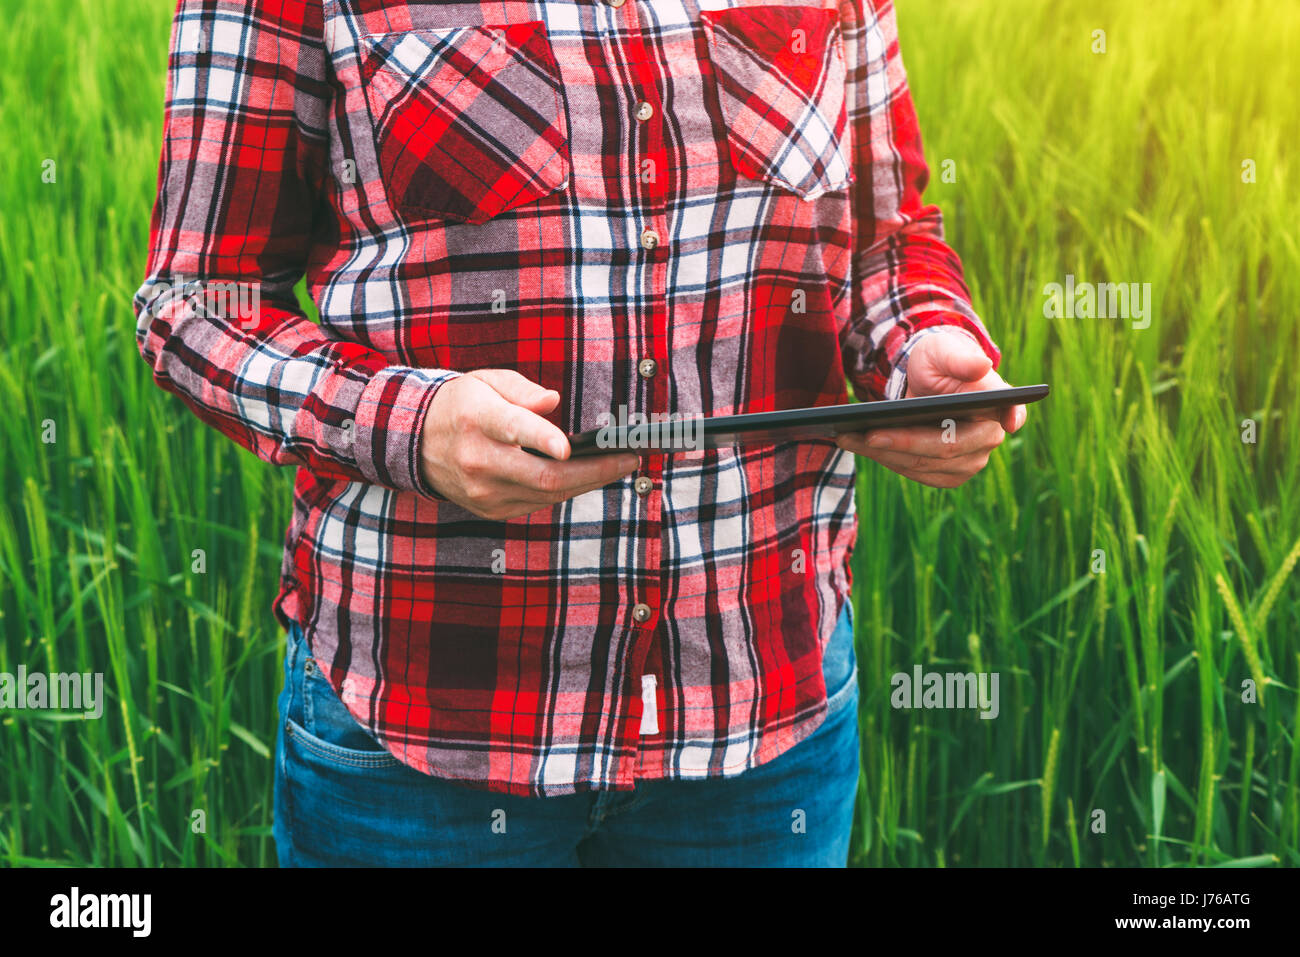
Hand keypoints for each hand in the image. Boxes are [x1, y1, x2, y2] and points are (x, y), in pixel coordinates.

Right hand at [419, 369, 639, 518]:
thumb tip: (552, 401)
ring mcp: (483, 491)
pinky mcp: (490, 509)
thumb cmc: (462, 404)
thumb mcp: (485, 381)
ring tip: (619, 465)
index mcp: (476, 418)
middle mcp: (478, 459)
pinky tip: (588, 476)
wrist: (416, 443)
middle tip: (628, 458)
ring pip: (548, 494)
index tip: (569, 447)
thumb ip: (521, 388)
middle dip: (594, 470)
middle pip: (543, 475)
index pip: (512, 428)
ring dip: (588, 482)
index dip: (541, 438)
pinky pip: (538, 502)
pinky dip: (565, 489)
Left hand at [835, 330, 1026, 487]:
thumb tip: (981, 365)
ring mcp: (971, 461)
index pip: (1009, 412)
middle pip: (946, 446)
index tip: (1010, 421)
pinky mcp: (948, 475)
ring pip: (924, 464)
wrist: (926, 383)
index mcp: (998, 403)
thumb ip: (960, 357)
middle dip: (903, 442)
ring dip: (884, 453)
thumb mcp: (943, 350)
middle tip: (866, 433)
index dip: (1011, 416)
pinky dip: (885, 459)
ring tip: (847, 436)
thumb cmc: (939, 361)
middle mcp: (990, 437)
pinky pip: (915, 473)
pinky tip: (858, 445)